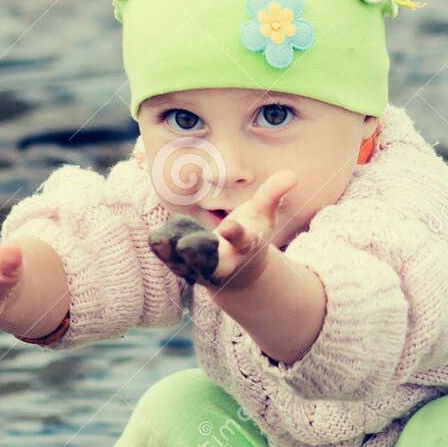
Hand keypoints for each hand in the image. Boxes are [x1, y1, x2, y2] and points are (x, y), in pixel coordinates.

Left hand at [149, 170, 297, 290]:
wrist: (238, 271)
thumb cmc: (251, 235)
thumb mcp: (265, 215)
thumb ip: (273, 195)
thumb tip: (291, 175)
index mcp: (245, 247)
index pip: (242, 240)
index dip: (236, 234)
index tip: (230, 228)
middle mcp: (224, 262)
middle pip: (210, 262)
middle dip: (199, 255)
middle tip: (186, 245)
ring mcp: (202, 269)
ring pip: (185, 264)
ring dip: (172, 254)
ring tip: (159, 238)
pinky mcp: (185, 268)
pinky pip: (171, 261)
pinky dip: (163, 252)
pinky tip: (155, 238)